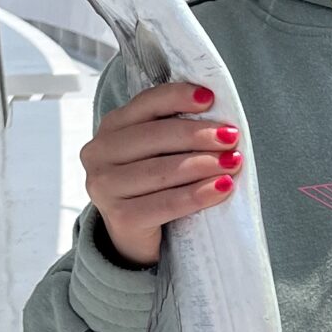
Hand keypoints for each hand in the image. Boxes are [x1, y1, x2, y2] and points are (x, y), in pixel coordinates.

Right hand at [80, 80, 242, 265]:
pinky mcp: (119, 217)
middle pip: (156, 136)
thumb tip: (218, 119)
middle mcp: (99, 153)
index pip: (146, 104)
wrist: (135, 235)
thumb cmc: (153, 184)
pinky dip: (198, 195)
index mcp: (110, 128)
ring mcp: (104, 186)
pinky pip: (166, 203)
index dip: (178, 97)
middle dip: (199, 135)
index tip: (210, 98)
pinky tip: (222, 188)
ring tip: (233, 162)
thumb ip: (173, 129)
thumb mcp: (157, 151)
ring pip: (162, 171)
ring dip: (204, 164)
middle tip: (231, 138)